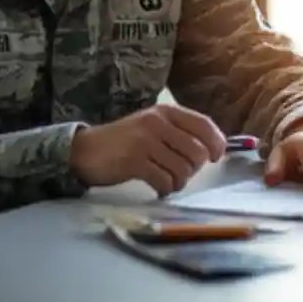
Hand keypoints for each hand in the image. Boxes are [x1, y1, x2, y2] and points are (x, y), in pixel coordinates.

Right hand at [69, 103, 226, 195]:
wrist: (85, 150)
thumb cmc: (123, 141)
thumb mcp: (151, 127)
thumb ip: (178, 132)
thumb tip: (211, 150)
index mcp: (165, 112)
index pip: (203, 124)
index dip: (216, 143)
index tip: (216, 157)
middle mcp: (157, 123)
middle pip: (197, 152)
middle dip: (193, 169)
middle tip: (180, 174)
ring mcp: (145, 141)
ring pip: (182, 169)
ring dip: (178, 182)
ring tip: (167, 182)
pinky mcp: (134, 161)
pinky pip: (164, 181)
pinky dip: (165, 189)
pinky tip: (158, 189)